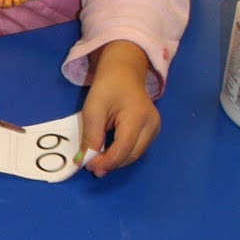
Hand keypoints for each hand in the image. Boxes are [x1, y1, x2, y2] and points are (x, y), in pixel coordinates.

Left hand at [79, 41, 159, 175]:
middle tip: (90, 166)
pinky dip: (121, 154)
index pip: (124, 147)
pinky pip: (136, 149)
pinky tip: (108, 152)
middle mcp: (152, 125)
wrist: (124, 72)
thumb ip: (90, 136)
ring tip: (97, 160)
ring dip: (116, 161)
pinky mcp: (152, 131)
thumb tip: (84, 161)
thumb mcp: (93, 109)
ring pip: (135, 155)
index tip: (89, 167)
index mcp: (138, 116)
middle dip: (111, 163)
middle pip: (131, 155)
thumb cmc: (108, 87)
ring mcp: (155, 129)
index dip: (107, 161)